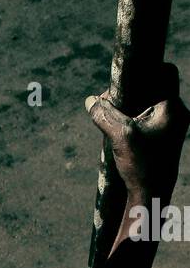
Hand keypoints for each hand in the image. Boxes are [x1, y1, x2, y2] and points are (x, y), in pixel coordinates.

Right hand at [85, 63, 188, 204]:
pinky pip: (150, 118)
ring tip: (115, 119)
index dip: (144, 71)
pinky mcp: (165, 138)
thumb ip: (104, 114)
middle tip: (112, 102)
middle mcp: (177, 114)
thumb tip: (90, 100)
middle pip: (156, 86)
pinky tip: (121, 131)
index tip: (124, 83)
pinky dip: (135, 119)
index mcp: (173, 108)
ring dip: (132, 106)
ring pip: (151, 102)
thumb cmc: (141, 167)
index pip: (165, 72)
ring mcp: (173, 126)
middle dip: (133, 90)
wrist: (151, 196)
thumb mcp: (120, 136)